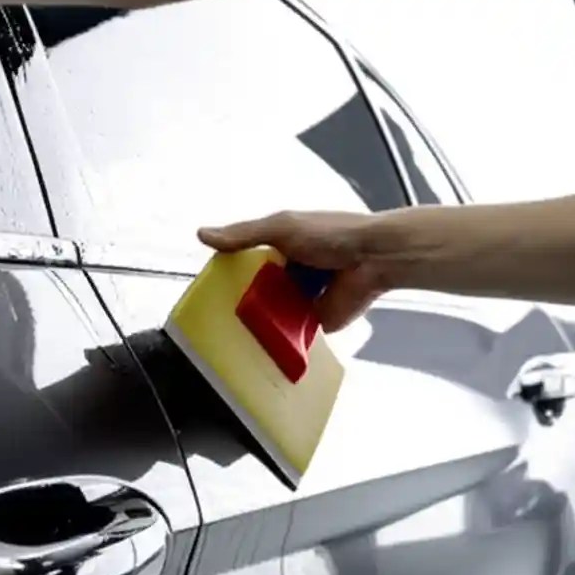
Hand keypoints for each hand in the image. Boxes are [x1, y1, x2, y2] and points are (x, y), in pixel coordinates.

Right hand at [197, 210, 397, 332]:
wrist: (373, 259)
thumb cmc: (330, 234)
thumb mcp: (281, 227)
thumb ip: (243, 234)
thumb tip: (201, 234)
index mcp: (283, 247)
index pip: (248, 261)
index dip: (230, 272)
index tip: (208, 286)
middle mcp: (291, 273)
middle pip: (259, 289)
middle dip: (242, 300)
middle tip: (213, 316)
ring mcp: (302, 299)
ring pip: (272, 312)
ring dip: (257, 321)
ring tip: (225, 337)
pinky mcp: (314, 321)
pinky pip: (290, 332)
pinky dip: (276, 338)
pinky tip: (253, 347)